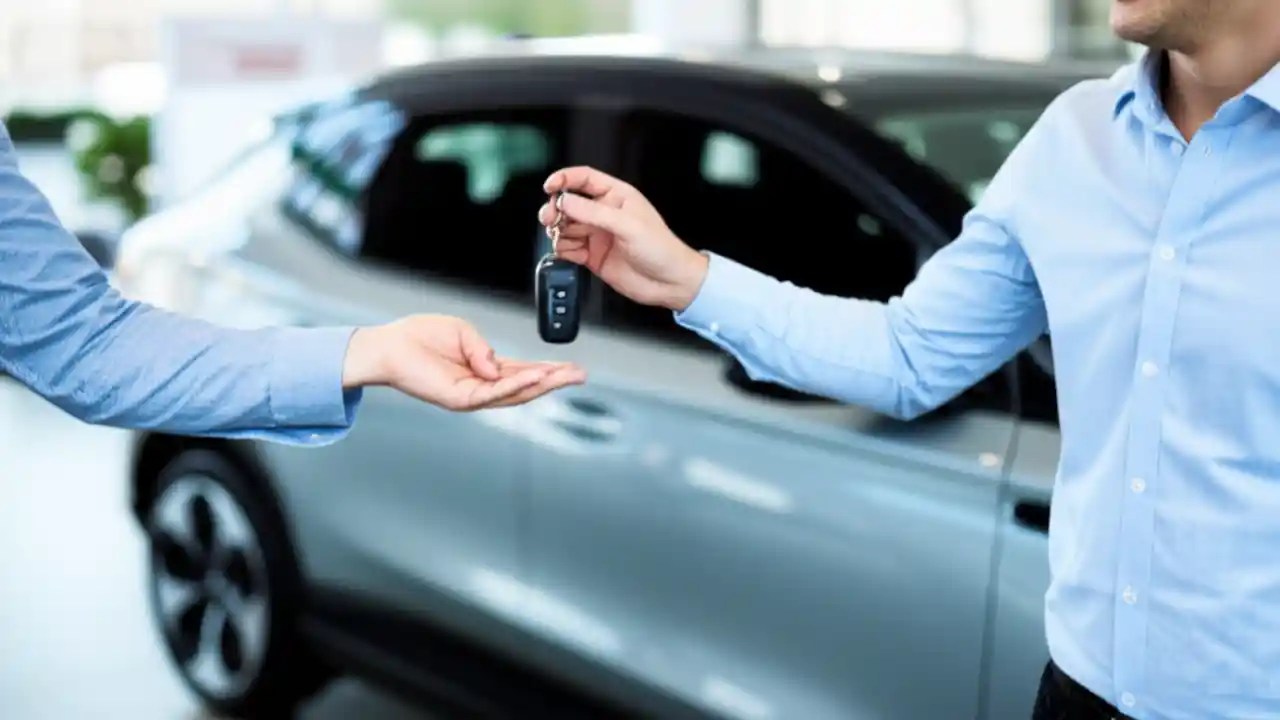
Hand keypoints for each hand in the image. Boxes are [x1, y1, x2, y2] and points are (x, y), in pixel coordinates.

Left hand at [341, 315, 584, 410]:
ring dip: (543, 384)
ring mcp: (472, 395)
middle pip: (525, 386)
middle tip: (581, 375)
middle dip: (555, 380)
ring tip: (566, 376)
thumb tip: (498, 365)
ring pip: (515, 393)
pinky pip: (494, 392)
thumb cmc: (420, 338)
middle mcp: (481, 385)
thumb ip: (484, 349)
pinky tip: (536, 376)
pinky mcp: (460, 399)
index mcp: (484, 369)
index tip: (570, 367)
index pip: (522, 371)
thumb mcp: (463, 333)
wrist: (388, 346)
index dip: (547, 369)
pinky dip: (516, 384)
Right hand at [540, 166, 708, 310]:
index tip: (549, 187)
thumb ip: (594, 212)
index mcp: (617, 196)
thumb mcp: (628, 225)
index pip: (584, 179)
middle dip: (556, 209)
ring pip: (565, 227)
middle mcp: (604, 214)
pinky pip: (568, 248)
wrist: (669, 282)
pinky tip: (568, 252)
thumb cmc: (661, 249)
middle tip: (550, 219)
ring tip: (561, 238)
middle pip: (569, 204)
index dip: (564, 179)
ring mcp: (597, 235)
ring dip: (558, 231)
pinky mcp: (593, 256)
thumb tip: (565, 201)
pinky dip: (562, 250)